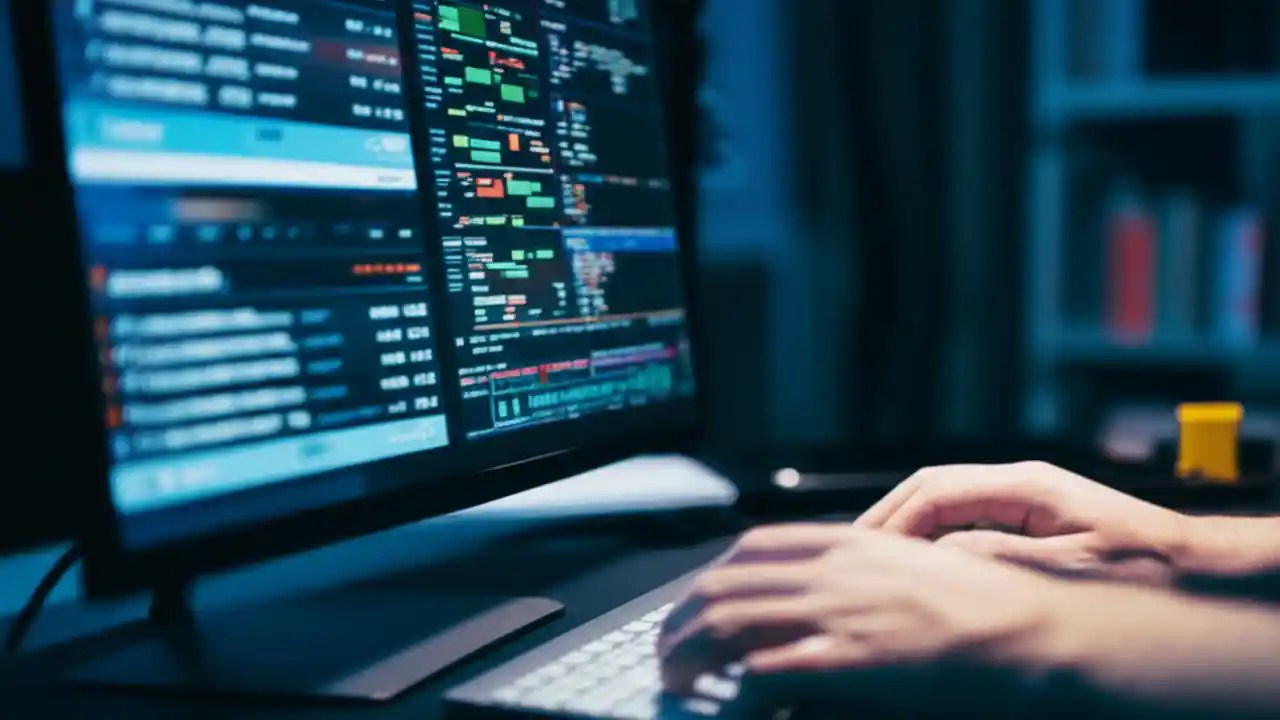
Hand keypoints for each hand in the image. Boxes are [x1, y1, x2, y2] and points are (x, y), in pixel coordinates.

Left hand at [659, 524, 1062, 697]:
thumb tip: (815, 590)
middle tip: (669, 651)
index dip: (709, 578)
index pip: (750, 548)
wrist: (1033, 629)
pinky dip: (736, 690)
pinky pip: (766, 670)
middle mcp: (832, 570)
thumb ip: (861, 571)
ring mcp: (839, 613)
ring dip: (690, 653)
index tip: (694, 605)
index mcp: (848, 542)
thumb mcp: (913, 566)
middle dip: (681, 619)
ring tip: (678, 679)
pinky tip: (728, 704)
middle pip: (724, 585)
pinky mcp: (849, 661)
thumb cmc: (985, 603)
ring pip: (728, 624)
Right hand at [854, 461, 1189, 584]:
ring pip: (942, 493)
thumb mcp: (1069, 564)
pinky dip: (931, 527)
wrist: (1184, 556)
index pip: (938, 491)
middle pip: (931, 483)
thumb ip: (1003, 555)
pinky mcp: (1023, 506)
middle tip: (854, 546)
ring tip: (876, 551)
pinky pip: (962, 509)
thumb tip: (944, 551)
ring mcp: (1018, 489)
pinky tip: (918, 553)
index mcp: (1025, 484)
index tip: (871, 550)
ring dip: (906, 519)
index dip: (897, 520)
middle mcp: (1017, 478)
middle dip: (889, 513)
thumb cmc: (1139, 562)